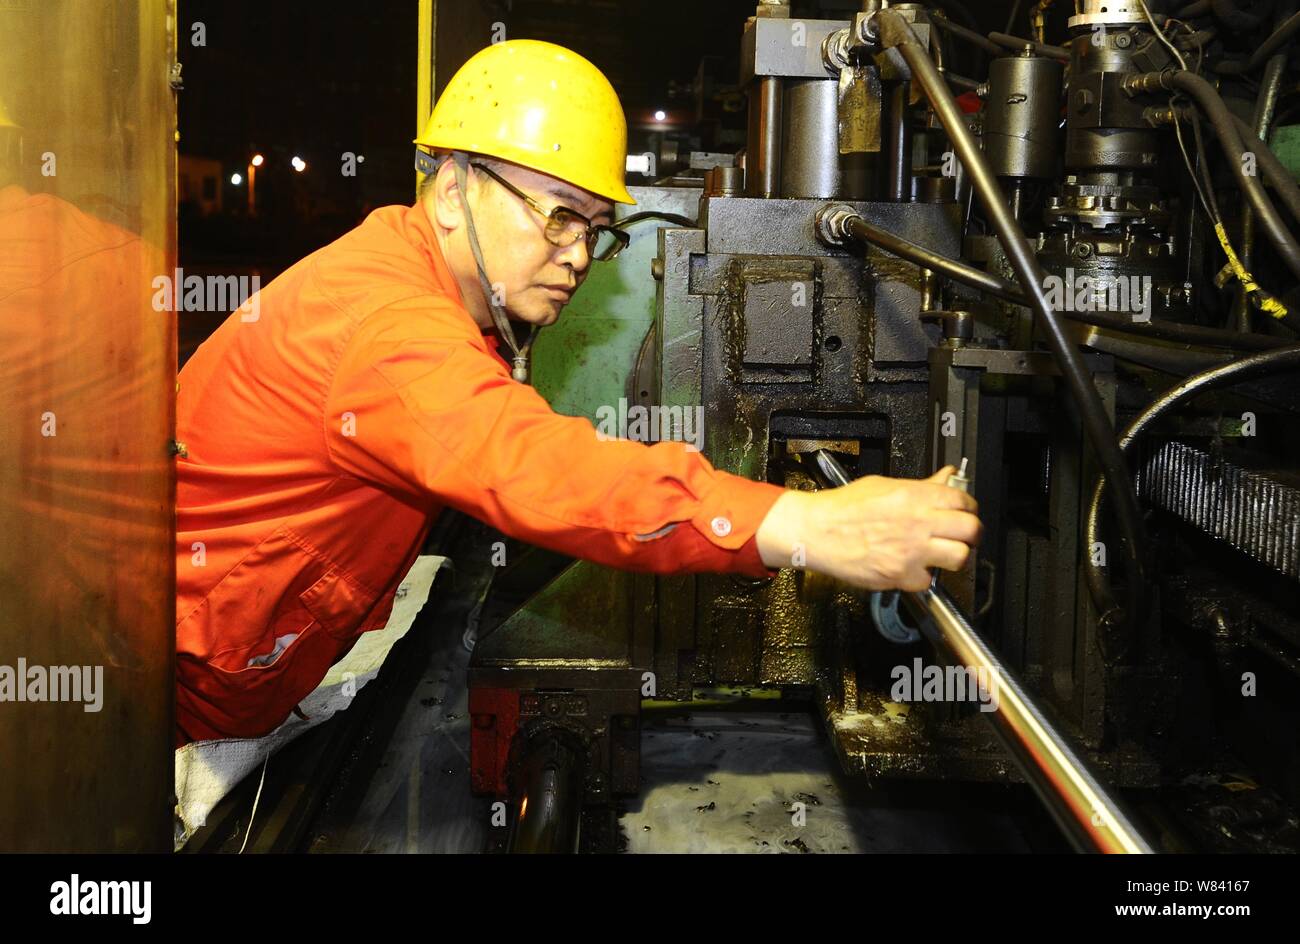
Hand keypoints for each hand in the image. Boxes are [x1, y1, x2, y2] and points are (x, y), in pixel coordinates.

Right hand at [755, 466, 981, 591]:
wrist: (815, 531)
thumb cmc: (842, 508)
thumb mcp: (884, 485)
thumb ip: (920, 486)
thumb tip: (945, 479)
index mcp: (914, 496)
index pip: (963, 501)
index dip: (969, 507)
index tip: (965, 511)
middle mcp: (917, 523)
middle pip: (971, 530)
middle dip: (972, 533)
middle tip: (965, 535)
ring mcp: (911, 552)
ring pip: (959, 558)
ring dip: (954, 556)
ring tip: (943, 553)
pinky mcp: (900, 575)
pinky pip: (928, 581)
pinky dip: (923, 576)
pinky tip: (912, 566)